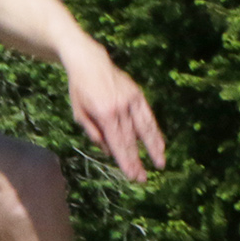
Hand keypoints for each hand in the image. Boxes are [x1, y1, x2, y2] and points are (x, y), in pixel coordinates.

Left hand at [64, 43, 166, 183]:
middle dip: (136, 160)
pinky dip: (154, 131)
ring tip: (160, 163)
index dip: (125, 160)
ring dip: (153, 147)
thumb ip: (94, 133)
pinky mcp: (137, 94)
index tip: (132, 175)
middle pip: (131, 139)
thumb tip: (108, 150)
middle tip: (142, 178)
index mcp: (103, 113)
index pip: (117, 143)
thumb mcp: (79, 113)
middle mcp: (119, 107)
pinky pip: (148, 116)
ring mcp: (130, 99)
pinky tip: (160, 143)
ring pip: (144, 128)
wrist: (89, 61)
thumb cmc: (80, 90)